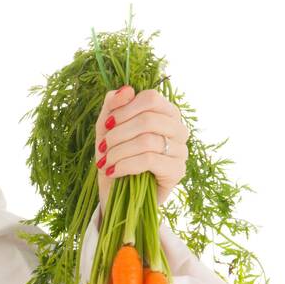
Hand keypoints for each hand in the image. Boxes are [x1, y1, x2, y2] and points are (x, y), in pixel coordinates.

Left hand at [94, 84, 189, 216]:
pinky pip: (150, 160)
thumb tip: (126, 89)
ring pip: (148, 140)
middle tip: (103, 148)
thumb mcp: (107, 128)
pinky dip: (126, 165)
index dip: (125, 109)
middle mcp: (178, 129)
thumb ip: (113, 105)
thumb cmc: (115, 157)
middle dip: (118, 134)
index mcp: (165, 113)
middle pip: (149, 119)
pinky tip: (114, 172)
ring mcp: (181, 150)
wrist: (117, 194)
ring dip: (119, 151)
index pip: (151, 98)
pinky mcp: (178, 172)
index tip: (106, 125)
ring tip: (105, 162)